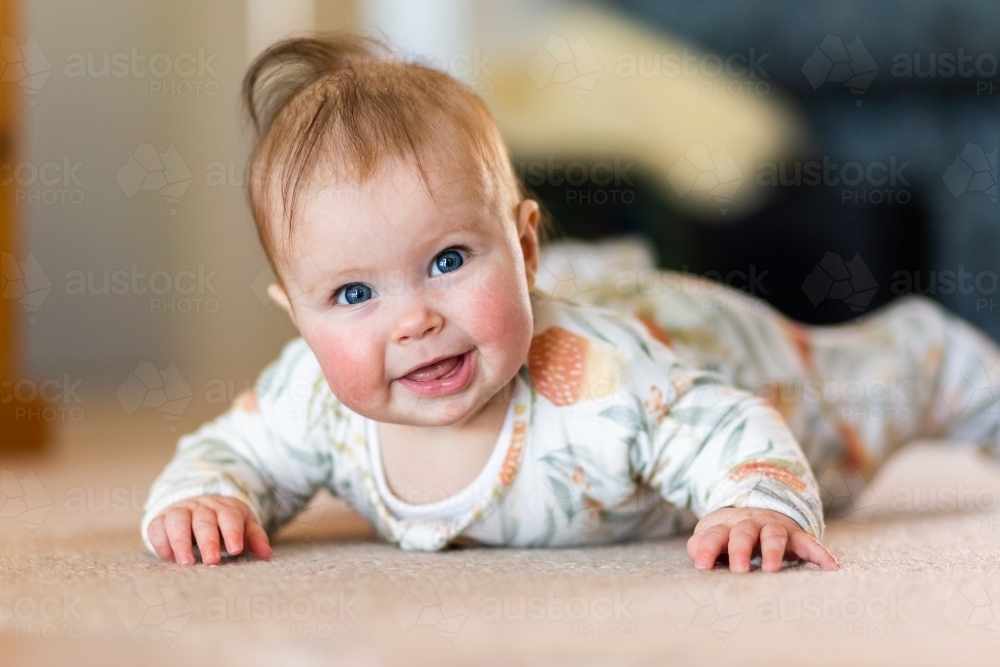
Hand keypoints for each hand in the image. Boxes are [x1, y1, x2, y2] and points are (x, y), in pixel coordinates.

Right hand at [147, 495, 271, 564]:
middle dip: (208, 540)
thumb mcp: (243, 525)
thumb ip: (254, 538)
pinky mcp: (160, 520)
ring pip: (178, 520)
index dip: (232, 532)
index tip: (235, 549)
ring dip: (181, 541)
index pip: (229, 517)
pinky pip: (157, 527)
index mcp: (225, 508)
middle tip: (212, 561)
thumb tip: (267, 554)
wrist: (195, 505)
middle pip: (204, 520)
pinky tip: (167, 557)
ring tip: (186, 562)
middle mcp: (201, 507)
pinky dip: (161, 541)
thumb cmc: (223, 523)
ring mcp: (179, 511)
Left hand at [687, 507, 838, 572]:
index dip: (707, 549)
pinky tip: (831, 568)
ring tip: (772, 569)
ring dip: (773, 551)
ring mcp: (773, 528)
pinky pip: (809, 543)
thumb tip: (699, 558)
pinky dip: (820, 554)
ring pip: (773, 535)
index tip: (702, 566)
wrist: (757, 509)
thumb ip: (702, 546)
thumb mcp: (712, 535)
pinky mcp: (795, 535)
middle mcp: (749, 525)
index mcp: (725, 526)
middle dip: (741, 550)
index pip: (714, 536)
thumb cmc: (728, 533)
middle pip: (743, 534)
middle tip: (739, 570)